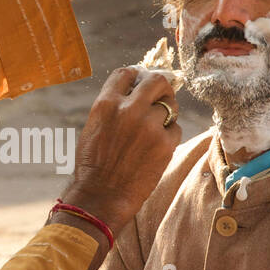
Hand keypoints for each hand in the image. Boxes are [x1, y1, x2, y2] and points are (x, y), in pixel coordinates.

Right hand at [59, 67, 182, 235]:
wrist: (101, 195)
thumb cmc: (93, 164)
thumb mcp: (94, 127)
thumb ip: (113, 107)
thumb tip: (134, 91)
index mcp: (106, 103)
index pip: (127, 73)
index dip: (137, 75)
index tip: (141, 82)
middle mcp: (128, 109)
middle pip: (157, 81)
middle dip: (162, 87)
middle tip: (162, 96)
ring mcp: (149, 126)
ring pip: (170, 106)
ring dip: (167, 114)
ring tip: (157, 127)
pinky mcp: (164, 144)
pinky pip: (175, 129)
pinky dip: (169, 135)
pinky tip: (157, 147)